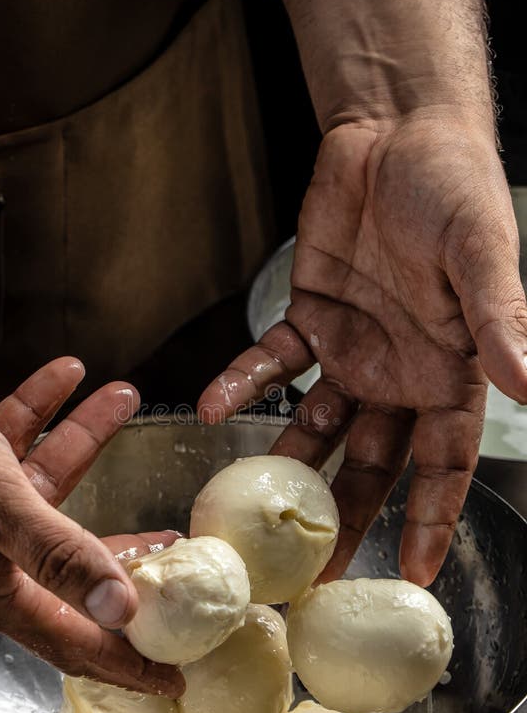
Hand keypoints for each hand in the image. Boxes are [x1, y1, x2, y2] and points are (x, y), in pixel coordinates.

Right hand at [0, 358, 183, 695]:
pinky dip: (43, 412)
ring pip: (50, 485)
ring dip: (86, 438)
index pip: (74, 641)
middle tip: (175, 548)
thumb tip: (123, 606)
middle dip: (125, 548)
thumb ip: (58, 555)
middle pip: (74, 564)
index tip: (172, 677)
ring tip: (121, 402)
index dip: (125, 663)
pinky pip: (17, 443)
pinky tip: (68, 379)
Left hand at [199, 115, 526, 585]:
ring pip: (316, 429)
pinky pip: (272, 365)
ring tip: (247, 517)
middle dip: (345, 519)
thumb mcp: (480, 254)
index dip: (433, 517)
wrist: (396, 134)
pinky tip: (214, 408)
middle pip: (372, 464)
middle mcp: (400, 375)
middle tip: (312, 577)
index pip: (445, 462)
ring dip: (285, 470)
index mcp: (450, 372)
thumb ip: (499, 319)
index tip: (416, 575)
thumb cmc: (454, 187)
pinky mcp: (307, 321)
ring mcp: (350, 352)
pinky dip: (243, 385)